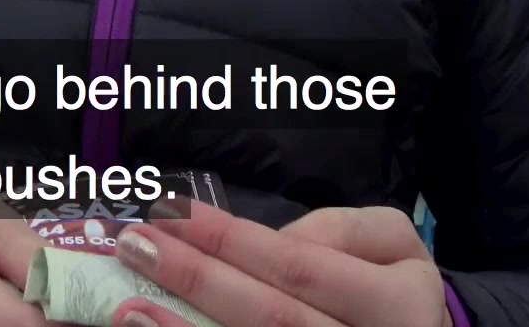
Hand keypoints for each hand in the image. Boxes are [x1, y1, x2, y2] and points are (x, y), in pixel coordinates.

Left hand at [107, 202, 450, 326]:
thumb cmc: (396, 291)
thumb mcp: (393, 248)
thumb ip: (337, 232)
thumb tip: (263, 243)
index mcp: (399, 304)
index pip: (300, 267)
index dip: (232, 241)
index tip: (172, 213)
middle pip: (270, 316)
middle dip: (196, 278)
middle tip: (135, 245)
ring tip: (129, 304)